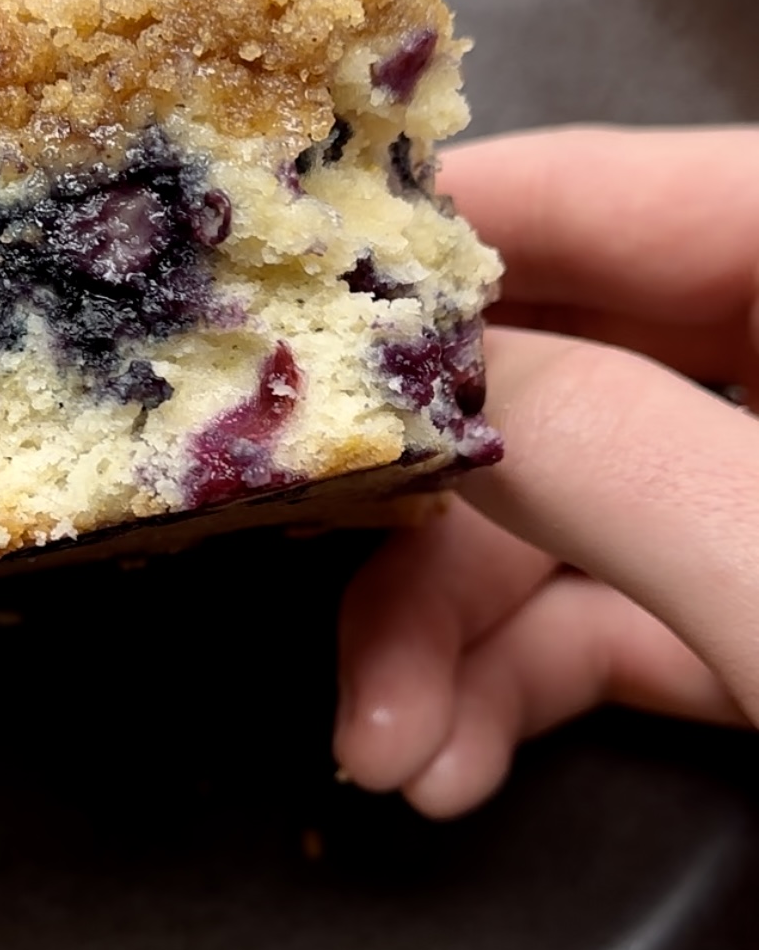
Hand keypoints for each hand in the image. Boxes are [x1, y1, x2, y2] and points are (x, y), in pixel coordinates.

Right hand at [334, 128, 758, 816]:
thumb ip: (632, 466)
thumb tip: (447, 376)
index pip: (651, 190)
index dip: (464, 231)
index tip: (299, 286)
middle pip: (585, 372)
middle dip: (440, 509)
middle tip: (318, 588)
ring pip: (580, 516)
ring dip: (452, 631)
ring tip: (387, 748)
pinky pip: (620, 619)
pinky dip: (521, 688)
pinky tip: (448, 760)